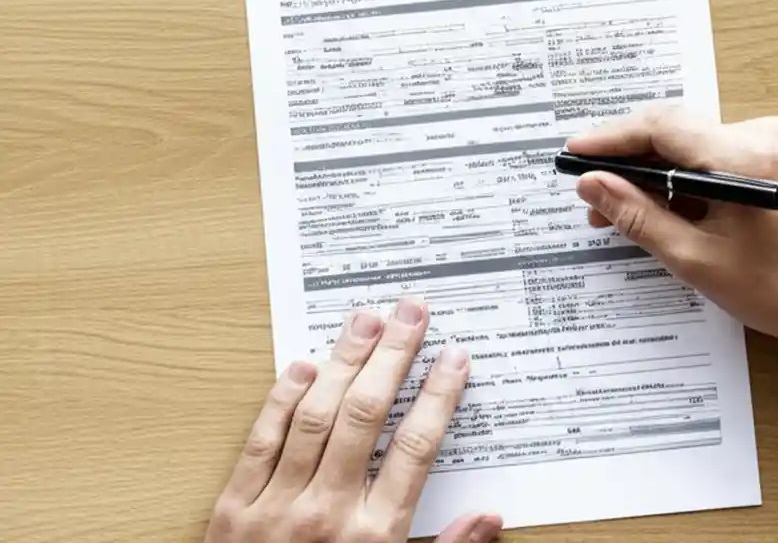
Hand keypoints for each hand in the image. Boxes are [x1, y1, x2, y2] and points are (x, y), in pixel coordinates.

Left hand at [206, 298, 501, 542]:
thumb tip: (490, 519)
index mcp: (375, 537)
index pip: (417, 448)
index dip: (439, 396)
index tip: (454, 359)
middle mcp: (328, 514)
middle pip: (367, 416)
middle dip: (394, 357)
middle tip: (412, 312)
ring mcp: (276, 509)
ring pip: (316, 417)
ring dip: (344, 362)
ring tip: (365, 321)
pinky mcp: (232, 511)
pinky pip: (260, 442)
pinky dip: (281, 400)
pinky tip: (304, 365)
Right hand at [568, 106, 777, 357]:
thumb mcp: (697, 259)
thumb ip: (639, 217)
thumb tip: (594, 186)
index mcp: (747, 156)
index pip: (661, 127)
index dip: (610, 139)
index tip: (575, 153)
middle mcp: (769, 133)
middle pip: (680, 133)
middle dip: (634, 166)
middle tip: (596, 200)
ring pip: (701, 144)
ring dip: (665, 175)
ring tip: (632, 214)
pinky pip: (727, 152)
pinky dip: (697, 176)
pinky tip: (676, 209)